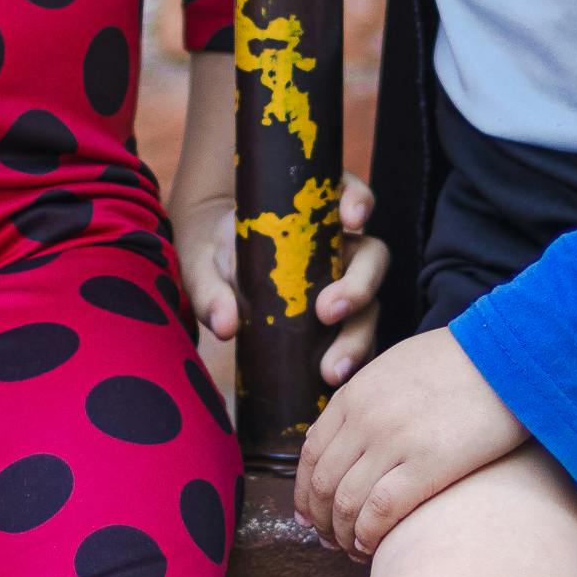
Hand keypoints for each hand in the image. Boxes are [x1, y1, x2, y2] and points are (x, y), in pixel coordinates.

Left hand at [173, 172, 384, 390]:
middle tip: (328, 312)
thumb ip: (210, 290)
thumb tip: (226, 324)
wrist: (215, 277)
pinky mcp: (343, 321)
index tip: (351, 219)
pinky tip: (335, 382)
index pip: (348, 194)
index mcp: (313, 215)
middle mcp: (340, 247)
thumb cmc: (215, 257)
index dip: (358, 201)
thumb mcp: (203, 265)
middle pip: (372, 258)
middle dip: (358, 285)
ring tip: (331, 370)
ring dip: (357, 336)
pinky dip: (353, 358)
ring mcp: (346, 284)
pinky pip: (359, 338)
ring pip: (371, 304)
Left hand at [295, 327, 526, 559]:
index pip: (311, 454)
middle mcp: (365, 419)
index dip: (305, 492)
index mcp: (354, 395)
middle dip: (321, 520)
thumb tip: (348, 433)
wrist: (509, 354)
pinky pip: (381, 510)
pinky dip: (369, 534)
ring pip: (347, 503)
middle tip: (328, 541)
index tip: (310, 515)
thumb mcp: (397, 368)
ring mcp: (394, 441)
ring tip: (353, 549)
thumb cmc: (461, 361)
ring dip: (343, 534)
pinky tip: (372, 546)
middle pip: (324, 484)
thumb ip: (367, 398)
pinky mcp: (428, 463)